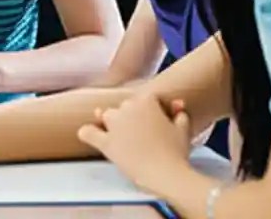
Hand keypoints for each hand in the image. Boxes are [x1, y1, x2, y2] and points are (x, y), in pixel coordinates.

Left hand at [77, 92, 192, 192]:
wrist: (165, 173)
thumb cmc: (176, 151)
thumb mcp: (182, 128)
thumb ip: (179, 113)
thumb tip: (177, 105)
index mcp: (145, 100)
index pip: (145, 98)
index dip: (152, 109)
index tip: (159, 121)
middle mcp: (126, 107)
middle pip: (125, 107)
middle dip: (133, 117)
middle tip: (143, 134)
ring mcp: (114, 124)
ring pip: (106, 116)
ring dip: (113, 123)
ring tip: (124, 137)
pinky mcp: (106, 142)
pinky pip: (87, 132)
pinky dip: (88, 132)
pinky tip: (93, 135)